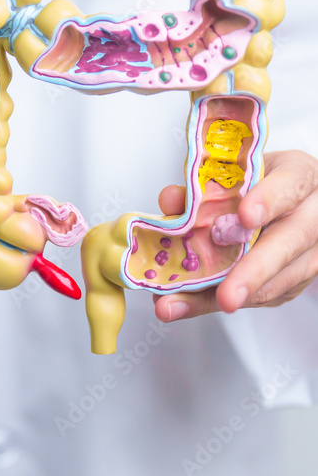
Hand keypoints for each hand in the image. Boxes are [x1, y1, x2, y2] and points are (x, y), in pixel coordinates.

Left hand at [154, 150, 317, 322]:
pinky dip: (219, 301)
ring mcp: (309, 253)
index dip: (267, 201)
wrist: (292, 199)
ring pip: (276, 281)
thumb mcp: (239, 170)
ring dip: (224, 297)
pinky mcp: (295, 281)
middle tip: (225, 296)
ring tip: (180, 304)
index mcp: (299, 178)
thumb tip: (172, 200)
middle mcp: (312, 218)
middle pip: (288, 245)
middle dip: (252, 272)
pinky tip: (188, 303)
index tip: (245, 217)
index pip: (289, 187)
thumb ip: (203, 184)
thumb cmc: (263, 181)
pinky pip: (261, 296)